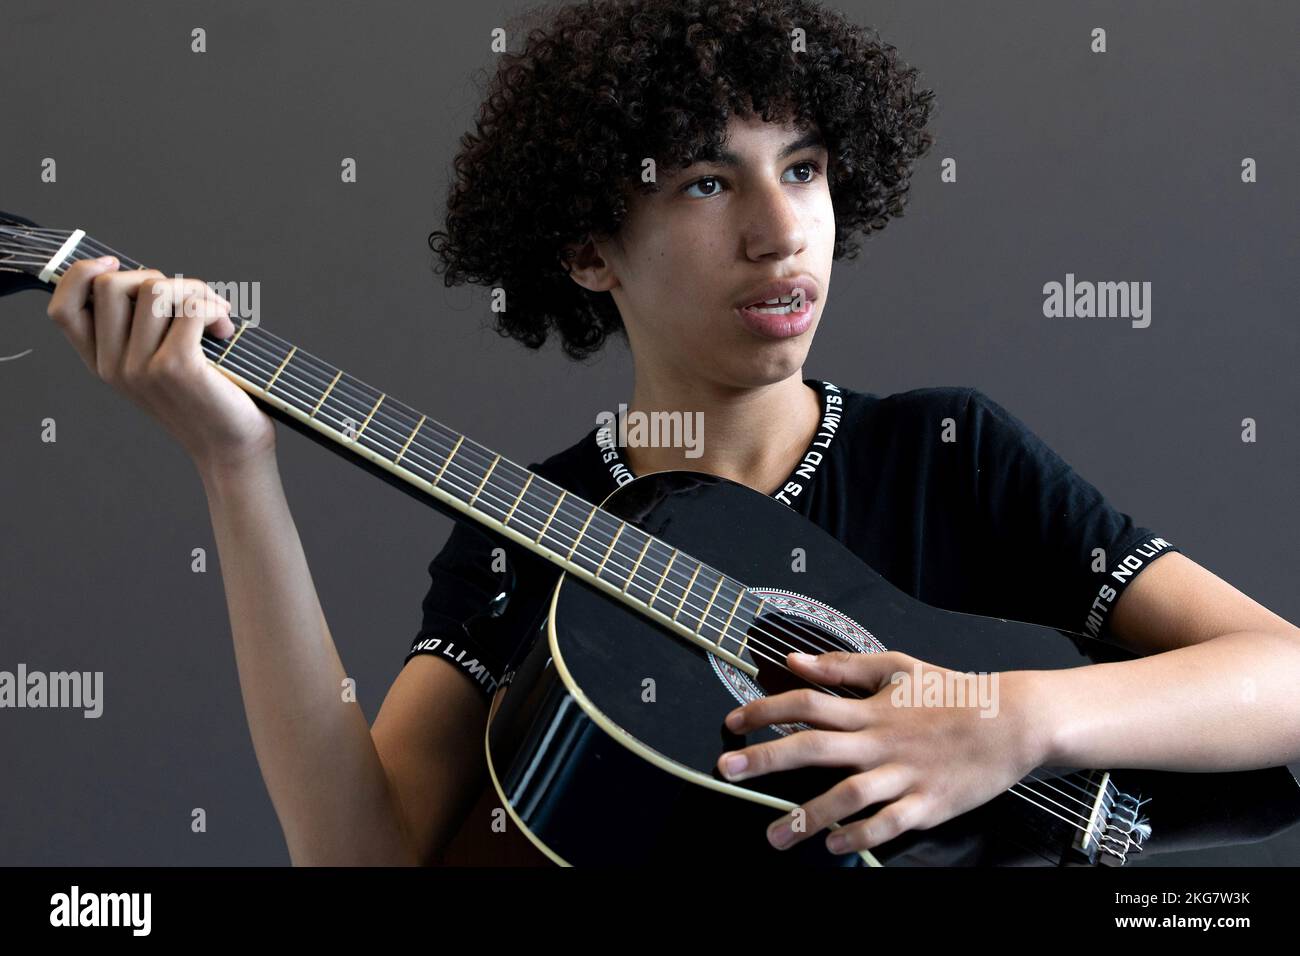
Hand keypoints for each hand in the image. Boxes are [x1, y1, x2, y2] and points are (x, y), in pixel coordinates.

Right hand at [46, 257, 275, 472]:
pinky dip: (213, 306)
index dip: (81, 275)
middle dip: (157, 278)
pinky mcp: (176, 367)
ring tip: (216, 314)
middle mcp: (113, 367)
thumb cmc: (204, 399)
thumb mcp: (157, 364)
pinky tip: (224, 328)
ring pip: (155, 289)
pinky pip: (190, 307)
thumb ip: (140, 328)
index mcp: (101, 364)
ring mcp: (141, 368)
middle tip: (191, 301)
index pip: (62, 309)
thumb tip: (148, 277)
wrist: (231, 447)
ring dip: (195, 290)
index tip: (115, 264)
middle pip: (110, 285)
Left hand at [715, 650, 1052, 856]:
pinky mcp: (928, 804)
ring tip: (774, 836)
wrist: (1013, 721)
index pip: (808, 703)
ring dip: (807, 815)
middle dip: (767, 758)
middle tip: (728, 769)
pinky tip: (834, 845)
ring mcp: (904, 774)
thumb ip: (842, 666)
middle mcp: (881, 741)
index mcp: (871, 709)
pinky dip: (860, 835)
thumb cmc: (952, 693)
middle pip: (815, 747)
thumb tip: (795, 660)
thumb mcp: (896, 668)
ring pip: (848, 795)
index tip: (733, 722)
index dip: (766, 709)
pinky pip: (888, 823)